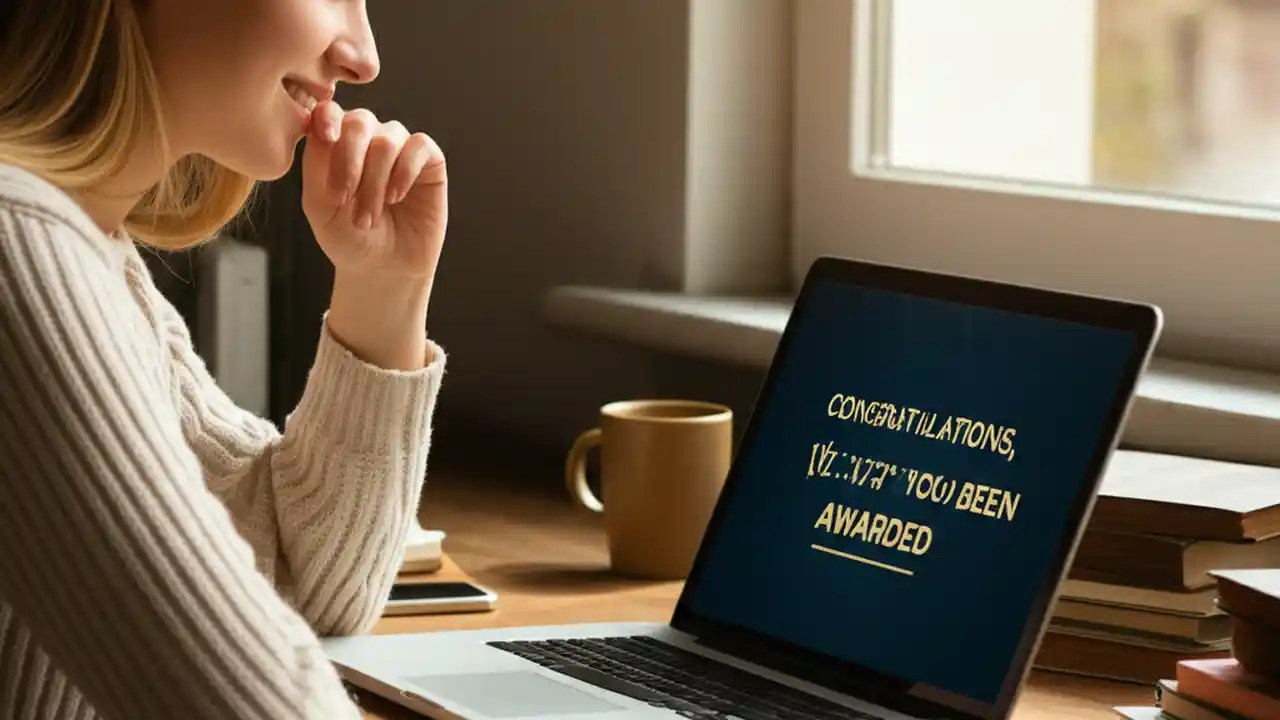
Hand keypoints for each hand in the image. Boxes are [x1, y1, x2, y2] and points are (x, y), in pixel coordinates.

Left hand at [301, 101, 447, 282]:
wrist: (383, 268)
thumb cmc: (348, 238)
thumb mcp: (319, 205)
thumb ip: (316, 163)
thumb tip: (321, 124)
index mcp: (338, 143)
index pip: (331, 112)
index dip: (328, 117)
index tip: (326, 136)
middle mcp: (370, 139)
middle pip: (359, 122)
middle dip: (349, 162)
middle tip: (344, 201)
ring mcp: (401, 148)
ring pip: (387, 139)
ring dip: (375, 180)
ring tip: (369, 215)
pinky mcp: (430, 162)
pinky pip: (419, 146)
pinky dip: (404, 171)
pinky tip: (396, 197)